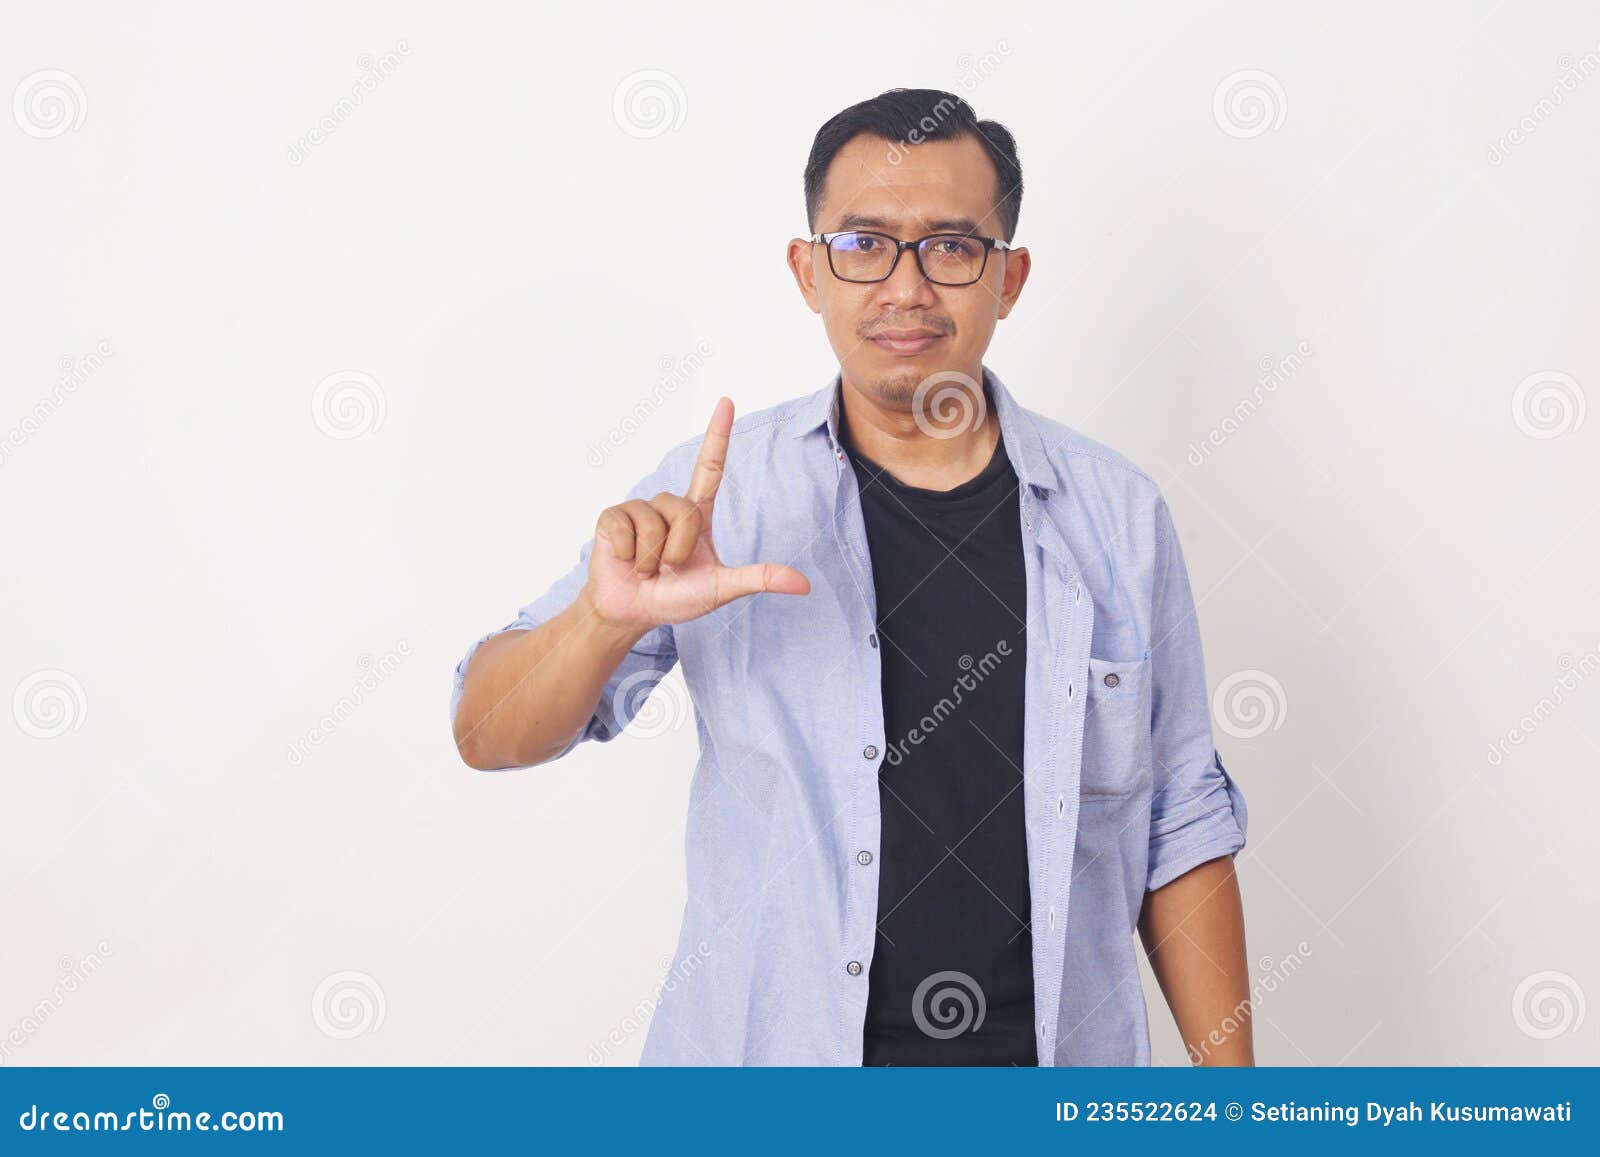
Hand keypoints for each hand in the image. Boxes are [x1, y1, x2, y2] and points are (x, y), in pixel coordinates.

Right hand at [583, 397, 809, 631]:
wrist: (632, 612)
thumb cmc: (677, 597)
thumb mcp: (721, 588)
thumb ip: (758, 580)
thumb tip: (805, 585)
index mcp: (696, 513)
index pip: (710, 466)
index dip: (718, 434)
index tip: (727, 401)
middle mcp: (668, 504)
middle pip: (684, 511)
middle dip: (678, 550)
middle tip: (668, 569)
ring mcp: (638, 508)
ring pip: (653, 523)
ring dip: (652, 557)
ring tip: (646, 568)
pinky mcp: (611, 517)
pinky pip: (626, 529)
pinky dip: (628, 554)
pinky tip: (624, 561)